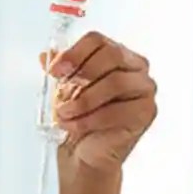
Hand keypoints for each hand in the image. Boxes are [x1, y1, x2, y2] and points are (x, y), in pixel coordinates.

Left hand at [39, 32, 157, 174]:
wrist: (84, 153)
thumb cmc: (79, 118)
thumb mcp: (63, 89)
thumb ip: (60, 70)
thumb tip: (46, 56)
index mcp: (117, 54)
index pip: (97, 40)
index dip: (74, 53)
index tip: (55, 70)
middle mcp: (136, 67)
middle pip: (111, 55)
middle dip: (82, 75)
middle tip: (61, 93)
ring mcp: (145, 89)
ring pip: (115, 82)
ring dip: (83, 100)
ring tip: (65, 113)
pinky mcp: (146, 112)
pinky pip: (118, 111)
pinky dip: (90, 119)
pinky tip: (75, 125)